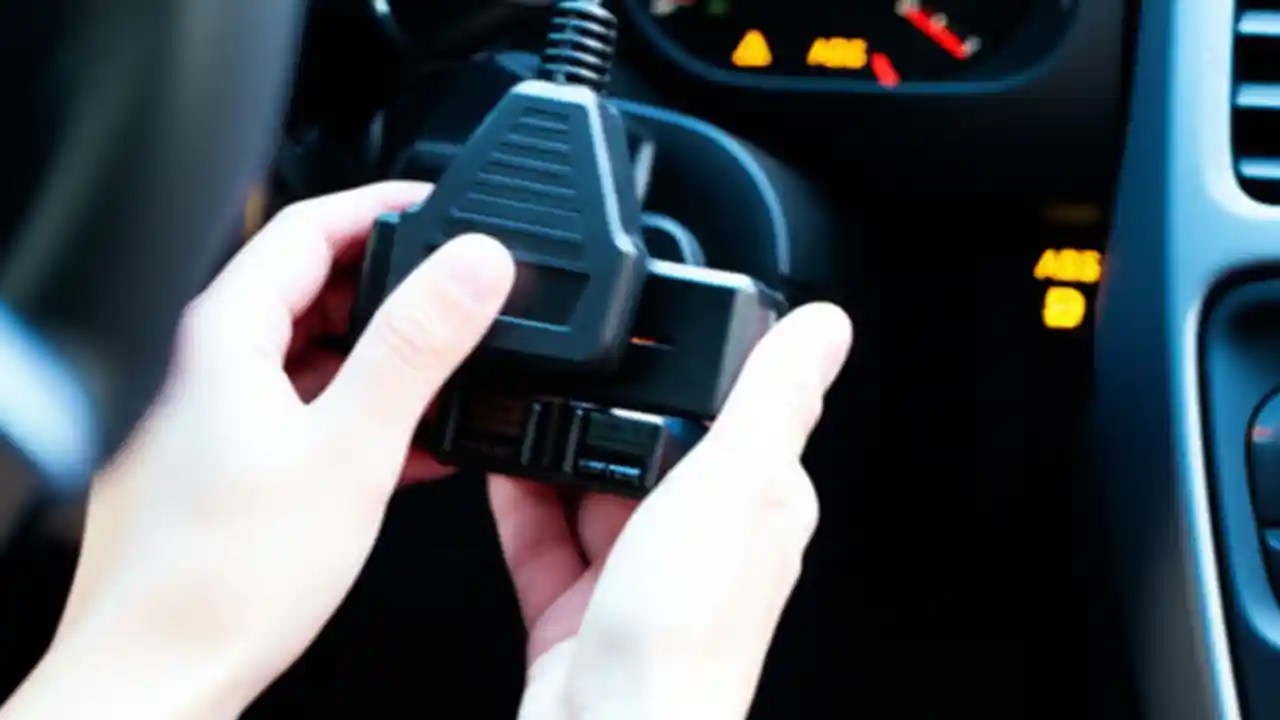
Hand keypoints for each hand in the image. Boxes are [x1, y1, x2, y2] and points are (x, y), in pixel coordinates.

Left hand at [1, 182, 515, 718]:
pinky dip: (362, 413)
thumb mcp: (350, 448)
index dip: (386, 207)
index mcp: (222, 335)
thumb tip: (474, 264)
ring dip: (385, 359)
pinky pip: (306, 409)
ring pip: (314, 353)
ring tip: (451, 383)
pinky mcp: (229, 464)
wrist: (158, 683)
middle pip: (314, 286)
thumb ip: (418, 347)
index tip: (449, 209)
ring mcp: (215, 415)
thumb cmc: (221, 581)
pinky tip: (414, 448)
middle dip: (397, 288)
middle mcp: (207, 364)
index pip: (308, 225)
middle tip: (467, 302)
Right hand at [492, 303, 851, 719]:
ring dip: (559, 450)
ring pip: (594, 494)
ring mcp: (637, 580)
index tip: (658, 328)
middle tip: (570, 360)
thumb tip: (826, 326)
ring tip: (521, 398)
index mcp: (758, 509)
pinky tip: (498, 466)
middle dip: (614, 410)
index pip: (739, 419)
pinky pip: (545, 541)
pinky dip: (521, 502)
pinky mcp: (579, 612)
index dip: (699, 374)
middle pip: (655, 450)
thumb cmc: (685, 638)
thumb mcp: (737, 485)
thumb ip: (773, 400)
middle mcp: (702, 544)